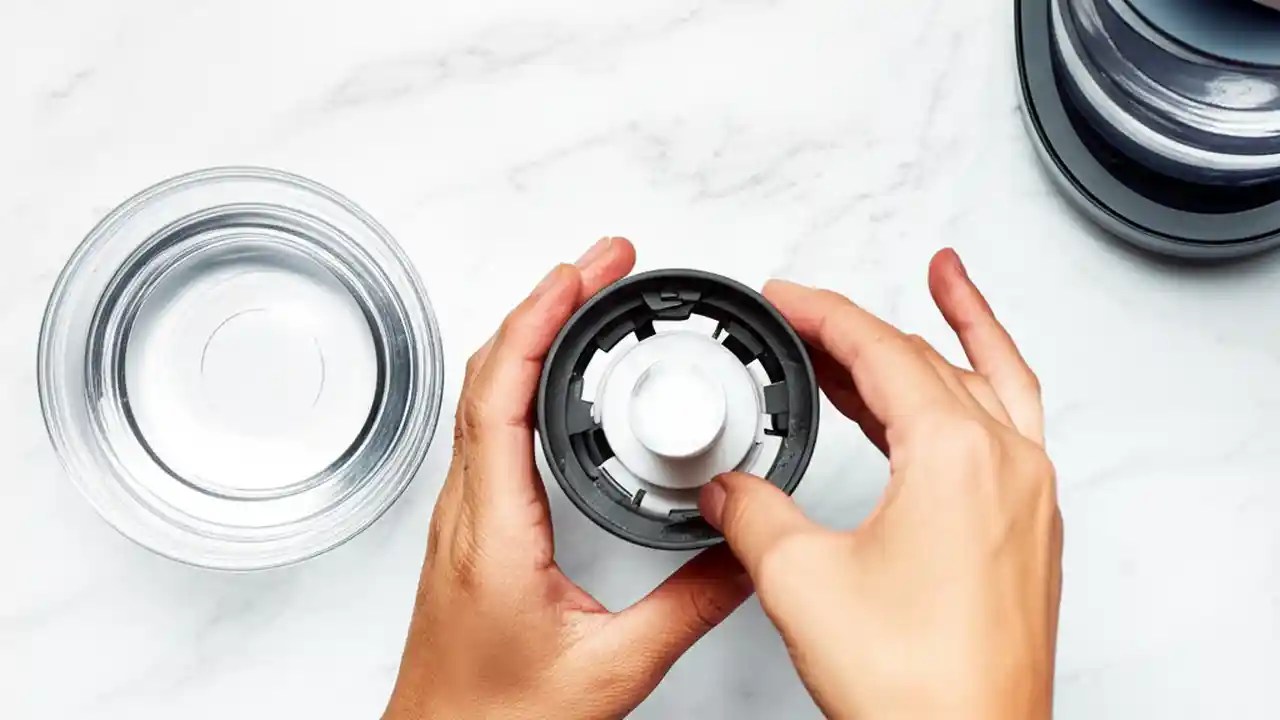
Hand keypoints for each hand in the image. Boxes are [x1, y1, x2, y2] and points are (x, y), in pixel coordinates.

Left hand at [385, 237, 753, 719]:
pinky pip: (488, 427)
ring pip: (482, 396)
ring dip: (529, 334)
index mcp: (495, 530)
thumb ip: (688, 607)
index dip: (540, 319)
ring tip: (583, 298)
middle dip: (544, 303)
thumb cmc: (496, 718)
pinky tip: (553, 376)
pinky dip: (520, 377)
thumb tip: (744, 554)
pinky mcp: (474, 526)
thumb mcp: (612, 667)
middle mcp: (470, 510)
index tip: (583, 274)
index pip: (502, 395)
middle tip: (602, 265)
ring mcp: (465, 514)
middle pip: (489, 374)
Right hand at [698, 249, 1061, 719]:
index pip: (880, 350)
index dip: (821, 315)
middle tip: (812, 317)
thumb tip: (728, 488)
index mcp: (957, 455)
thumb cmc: (917, 685)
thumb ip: (752, 512)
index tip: (785, 301)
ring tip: (935, 290)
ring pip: (989, 382)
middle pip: (930, 360)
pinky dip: (982, 389)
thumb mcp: (799, 579)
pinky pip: (1011, 428)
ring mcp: (1029, 499)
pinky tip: (953, 395)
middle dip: (862, 330)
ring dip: (953, 334)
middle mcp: (1010, 465)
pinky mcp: (1029, 532)